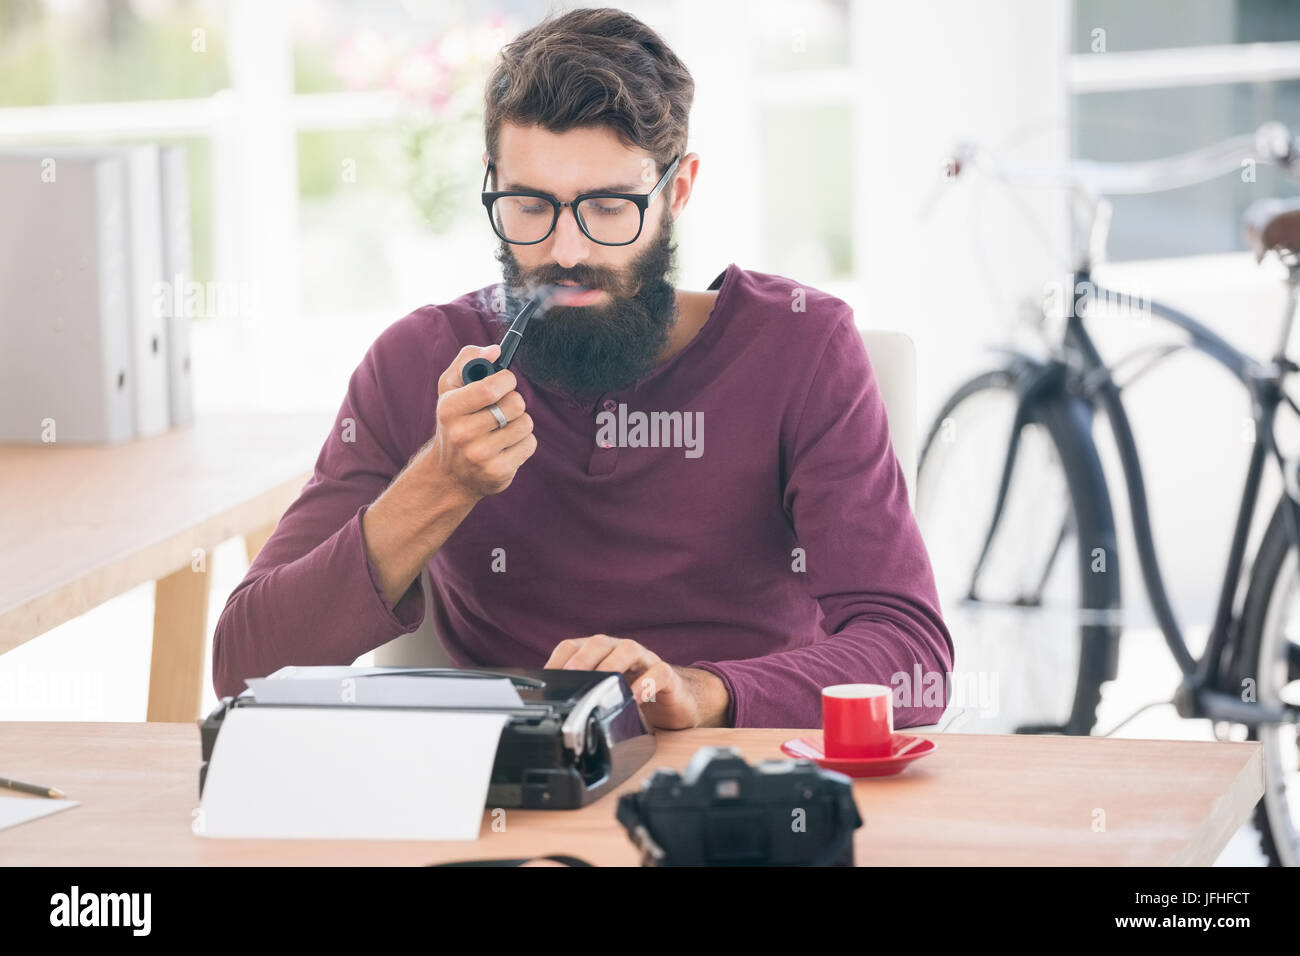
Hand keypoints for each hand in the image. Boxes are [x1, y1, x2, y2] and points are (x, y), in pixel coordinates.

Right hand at [430, 343, 536, 502]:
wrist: (450, 474)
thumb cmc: (455, 421)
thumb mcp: (451, 387)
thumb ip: (469, 360)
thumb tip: (496, 351)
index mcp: (449, 408)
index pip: (491, 388)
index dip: (507, 380)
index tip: (505, 383)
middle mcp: (462, 434)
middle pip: (515, 404)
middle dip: (514, 402)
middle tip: (501, 409)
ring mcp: (480, 456)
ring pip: (526, 423)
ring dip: (520, 422)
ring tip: (502, 429)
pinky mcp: (498, 472)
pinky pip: (530, 444)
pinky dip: (523, 442)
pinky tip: (506, 447)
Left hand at [544, 634, 729, 729]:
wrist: (676, 701)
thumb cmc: (634, 695)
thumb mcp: (603, 695)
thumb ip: (580, 694)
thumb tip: (549, 707)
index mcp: (600, 654)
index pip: (574, 646)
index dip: (558, 659)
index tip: (546, 679)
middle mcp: (620, 650)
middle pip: (600, 642)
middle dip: (583, 657)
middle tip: (571, 676)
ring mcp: (645, 660)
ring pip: (629, 649)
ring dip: (613, 664)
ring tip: (603, 683)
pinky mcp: (667, 675)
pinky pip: (658, 672)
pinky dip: (646, 682)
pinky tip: (636, 697)